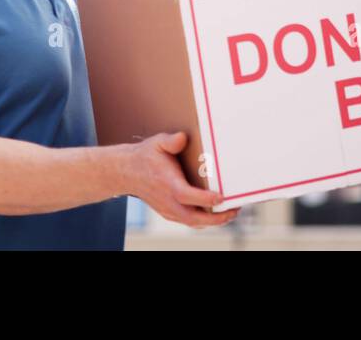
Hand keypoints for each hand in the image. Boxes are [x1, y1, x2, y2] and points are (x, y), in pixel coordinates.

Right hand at [122, 132, 238, 228]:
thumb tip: (182, 138)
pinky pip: (188, 221)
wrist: (126, 172)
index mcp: (167, 184)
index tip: (221, 197)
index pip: (187, 196)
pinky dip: (202, 220)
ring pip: (193, 222)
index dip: (205, 199)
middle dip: (216, 218)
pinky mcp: (168, 212)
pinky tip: (214, 213)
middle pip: (194, 218)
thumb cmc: (145, 157)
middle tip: (234, 211)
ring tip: (229, 213)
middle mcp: (168, 201)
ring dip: (212, 221)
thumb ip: (170, 141)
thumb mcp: (157, 143)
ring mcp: (167, 209)